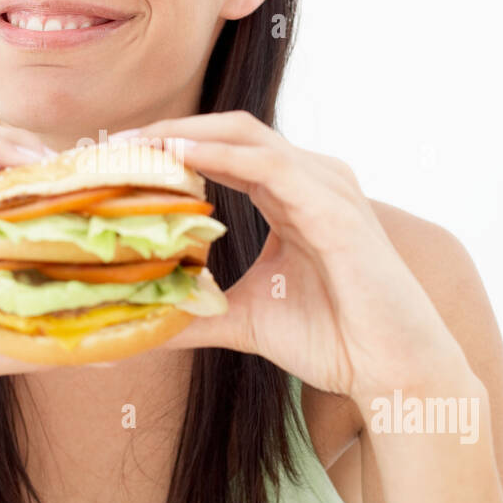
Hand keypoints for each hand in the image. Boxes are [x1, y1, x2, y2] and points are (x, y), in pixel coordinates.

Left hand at [110, 111, 469, 406]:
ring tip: (132, 146)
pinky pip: (270, 165)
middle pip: (228, 131)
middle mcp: (310, 179)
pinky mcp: (335, 207)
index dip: (168, 147)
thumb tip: (140, 321)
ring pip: (245, 136)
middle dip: (167, 131)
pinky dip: (220, 155)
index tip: (113, 159)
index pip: (222, 151)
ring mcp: (326, 187)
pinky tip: (178, 158)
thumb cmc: (335, 339)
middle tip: (108, 146)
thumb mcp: (245, 319)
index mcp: (291, 195)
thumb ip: (196, 312)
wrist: (394, 371)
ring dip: (184, 135)